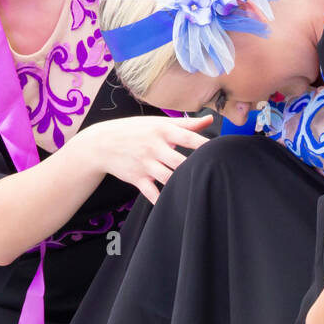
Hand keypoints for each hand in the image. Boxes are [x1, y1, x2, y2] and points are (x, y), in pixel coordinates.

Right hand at [76, 115, 211, 203]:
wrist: (101, 143)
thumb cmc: (136, 130)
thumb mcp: (158, 123)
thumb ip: (186, 124)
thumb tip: (210, 120)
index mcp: (162, 131)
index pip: (188, 138)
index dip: (206, 145)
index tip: (222, 152)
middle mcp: (154, 147)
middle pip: (180, 162)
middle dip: (196, 169)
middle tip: (215, 174)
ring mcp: (145, 164)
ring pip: (168, 178)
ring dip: (182, 184)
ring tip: (200, 188)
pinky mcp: (137, 178)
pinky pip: (151, 193)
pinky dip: (162, 200)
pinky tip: (176, 203)